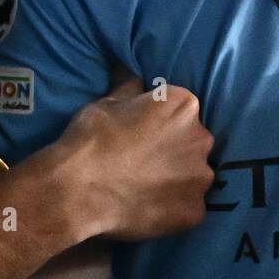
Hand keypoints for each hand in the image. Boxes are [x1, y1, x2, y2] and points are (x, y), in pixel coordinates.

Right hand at [59, 76, 213, 240]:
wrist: (77, 190)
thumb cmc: (91, 139)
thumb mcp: (107, 101)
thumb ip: (129, 85)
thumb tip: (128, 67)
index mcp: (183, 106)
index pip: (181, 110)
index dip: (160, 123)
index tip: (141, 134)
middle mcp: (201, 138)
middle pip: (192, 142)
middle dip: (173, 150)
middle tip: (142, 162)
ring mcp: (200, 178)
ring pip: (193, 176)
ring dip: (176, 180)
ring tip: (145, 188)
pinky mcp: (194, 212)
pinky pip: (188, 208)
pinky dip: (172, 209)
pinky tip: (148, 208)